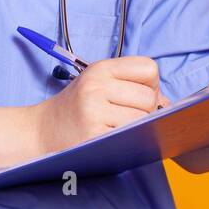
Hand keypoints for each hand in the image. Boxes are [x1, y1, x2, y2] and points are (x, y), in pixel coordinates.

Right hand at [31, 56, 169, 155]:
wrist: (40, 131)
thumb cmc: (75, 108)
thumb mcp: (98, 84)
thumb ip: (131, 86)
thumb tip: (169, 104)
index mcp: (100, 69)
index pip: (148, 68)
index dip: (150, 84)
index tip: (137, 96)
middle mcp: (97, 86)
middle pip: (149, 97)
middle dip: (146, 110)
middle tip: (126, 117)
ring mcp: (94, 110)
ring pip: (142, 118)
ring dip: (137, 127)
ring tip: (118, 128)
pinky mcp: (93, 134)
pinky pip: (129, 136)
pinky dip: (127, 140)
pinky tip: (114, 139)